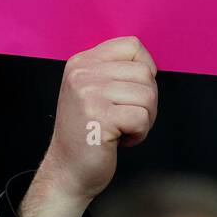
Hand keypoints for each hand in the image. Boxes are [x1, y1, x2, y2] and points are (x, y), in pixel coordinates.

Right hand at [19, 36, 158, 216]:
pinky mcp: (99, 117)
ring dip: (145, 119)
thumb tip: (150, 66)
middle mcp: (82, 73)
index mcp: (81, 62)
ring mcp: (88, 94)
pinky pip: (142, 117)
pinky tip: (121, 140)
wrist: (67, 171)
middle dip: (147, 100)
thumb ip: (114, 72)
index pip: (132, 45)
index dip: (145, 68)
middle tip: (128, 118)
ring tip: (123, 129)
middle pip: (145, 72)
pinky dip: (139, 134)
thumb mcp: (91, 91)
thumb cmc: (88, 132)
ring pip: (147, 95)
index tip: (134, 91)